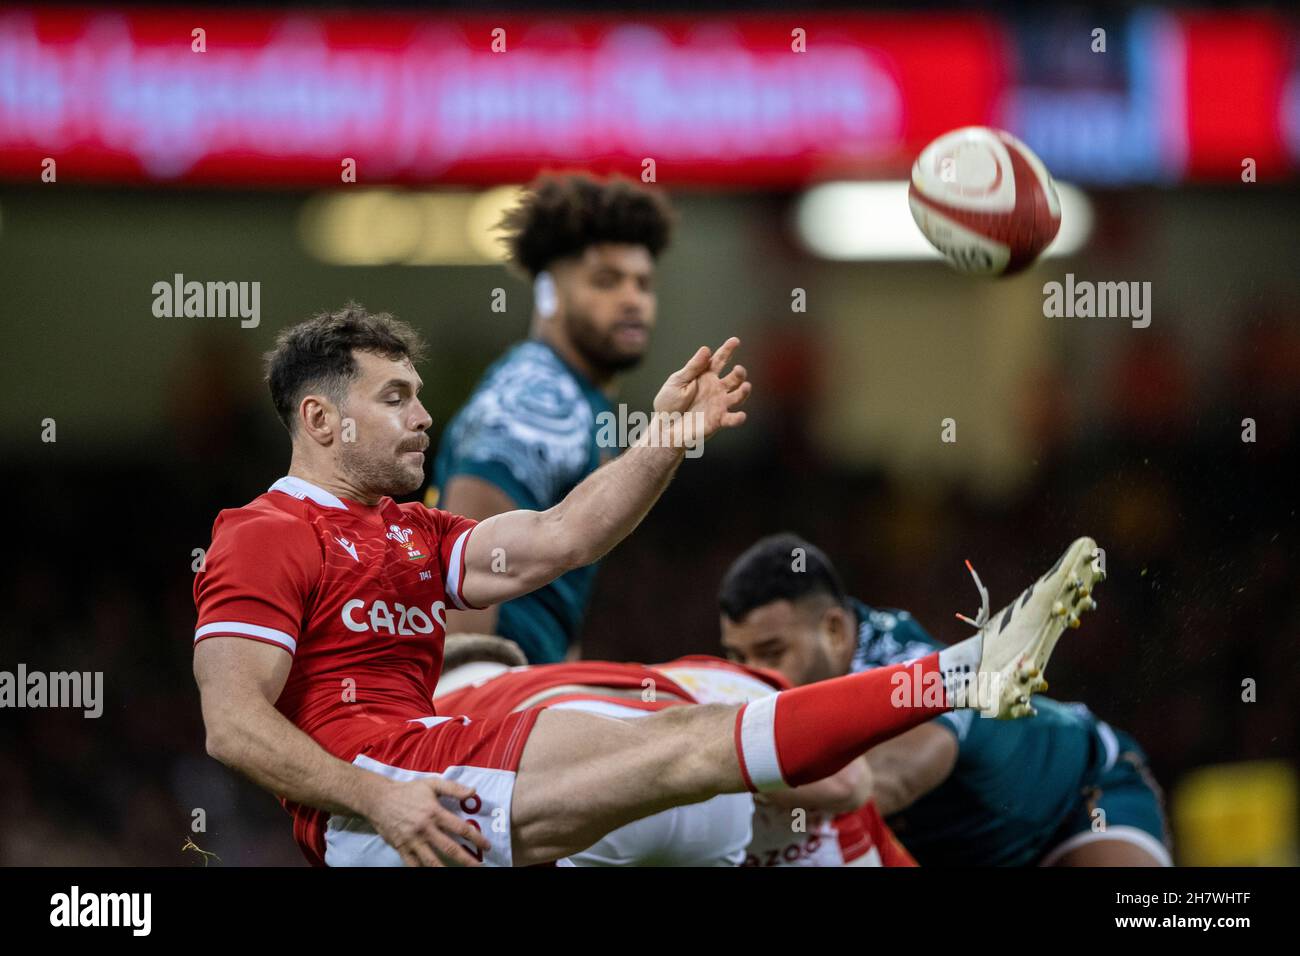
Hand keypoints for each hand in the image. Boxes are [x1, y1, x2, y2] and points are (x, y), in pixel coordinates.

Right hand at [365, 776, 491, 866]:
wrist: (379, 800)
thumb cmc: (408, 791)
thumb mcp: (432, 784)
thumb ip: (453, 788)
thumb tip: (474, 791)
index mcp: (435, 812)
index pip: (460, 828)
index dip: (476, 838)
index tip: (487, 846)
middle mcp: (425, 829)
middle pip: (449, 848)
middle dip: (466, 860)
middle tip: (479, 867)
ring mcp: (413, 840)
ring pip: (432, 860)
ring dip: (446, 870)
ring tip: (459, 876)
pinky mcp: (401, 848)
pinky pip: (413, 864)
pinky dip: (422, 871)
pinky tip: (433, 874)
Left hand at [651, 337, 750, 446]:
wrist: (664, 427)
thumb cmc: (669, 402)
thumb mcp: (678, 381)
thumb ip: (693, 367)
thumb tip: (706, 348)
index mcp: (706, 375)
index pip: (720, 360)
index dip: (728, 350)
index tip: (735, 341)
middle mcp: (717, 389)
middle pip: (734, 378)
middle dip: (739, 373)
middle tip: (738, 369)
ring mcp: (719, 404)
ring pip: (737, 396)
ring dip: (744, 392)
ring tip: (746, 386)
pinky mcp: (718, 421)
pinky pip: (731, 419)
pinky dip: (738, 418)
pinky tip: (741, 415)